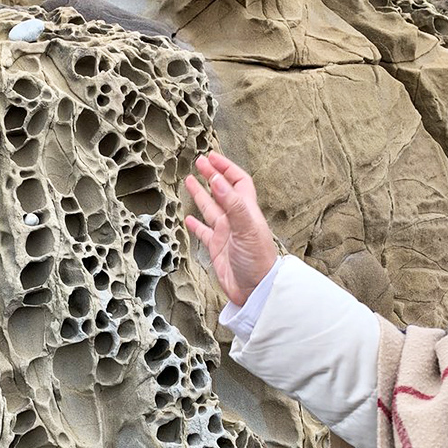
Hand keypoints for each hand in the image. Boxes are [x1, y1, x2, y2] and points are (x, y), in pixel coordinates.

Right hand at [185, 151, 277, 306]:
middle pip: (222, 191)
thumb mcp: (247, 228)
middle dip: (212, 175)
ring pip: (211, 208)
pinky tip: (189, 218)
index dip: (226, 168)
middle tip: (199, 163)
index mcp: (246, 211)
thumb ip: (232, 204)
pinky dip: (195, 224)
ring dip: (201, 194)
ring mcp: (226, 233)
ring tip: (190, 181)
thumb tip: (218, 180)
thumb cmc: (258, 261)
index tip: (212, 157)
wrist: (255, 290)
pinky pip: (204, 232)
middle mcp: (236, 219)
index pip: (237, 181)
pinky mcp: (217, 248)